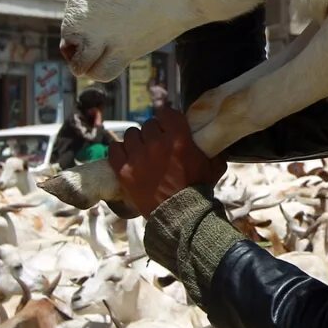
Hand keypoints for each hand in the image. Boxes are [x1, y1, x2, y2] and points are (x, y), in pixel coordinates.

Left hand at [107, 107, 226, 215]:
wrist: (181, 215)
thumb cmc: (199, 190)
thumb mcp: (214, 166)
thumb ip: (211, 149)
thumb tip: (211, 139)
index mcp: (179, 139)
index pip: (166, 112)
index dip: (167, 118)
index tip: (168, 124)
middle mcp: (156, 143)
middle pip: (148, 124)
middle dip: (153, 131)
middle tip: (157, 142)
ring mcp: (137, 157)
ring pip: (131, 134)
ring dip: (137, 140)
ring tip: (142, 150)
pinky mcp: (124, 170)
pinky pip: (114, 148)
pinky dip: (120, 150)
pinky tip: (127, 155)